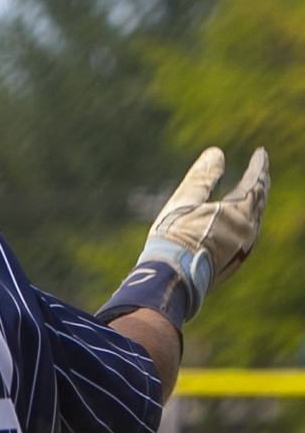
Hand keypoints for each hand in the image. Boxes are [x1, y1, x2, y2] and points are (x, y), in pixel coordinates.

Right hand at [143, 146, 267, 317]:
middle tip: (259, 171)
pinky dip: (247, 220)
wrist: (172, 279)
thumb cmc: (175, 239)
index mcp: (238, 212)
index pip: (255, 183)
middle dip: (260, 184)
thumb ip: (202, 177)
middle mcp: (247, 230)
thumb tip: (216, 153)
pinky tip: (239, 222)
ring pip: (255, 218)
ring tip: (251, 194)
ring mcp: (243, 248)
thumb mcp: (184, 203)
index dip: (258, 166)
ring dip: (255, 203)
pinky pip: (248, 233)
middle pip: (259, 201)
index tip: (260, 153)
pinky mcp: (234, 262)